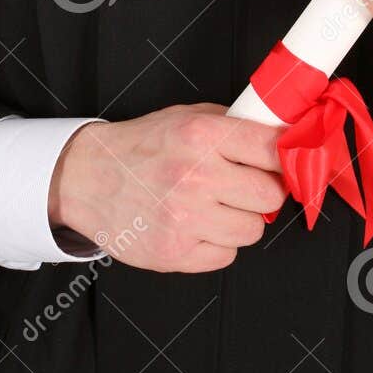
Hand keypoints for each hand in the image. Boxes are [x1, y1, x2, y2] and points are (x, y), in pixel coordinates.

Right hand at [48, 103, 287, 272]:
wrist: (86, 178)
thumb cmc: (141, 147)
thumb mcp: (186, 116)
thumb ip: (233, 124)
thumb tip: (283, 134)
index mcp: (201, 135)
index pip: (273, 149)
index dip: (285, 157)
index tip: (284, 163)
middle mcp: (195, 176)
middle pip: (270, 195)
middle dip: (261, 192)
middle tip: (243, 186)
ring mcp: (184, 218)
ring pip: (252, 230)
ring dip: (239, 220)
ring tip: (214, 207)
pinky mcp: (174, 253)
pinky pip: (226, 256)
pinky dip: (216, 245)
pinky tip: (196, 226)